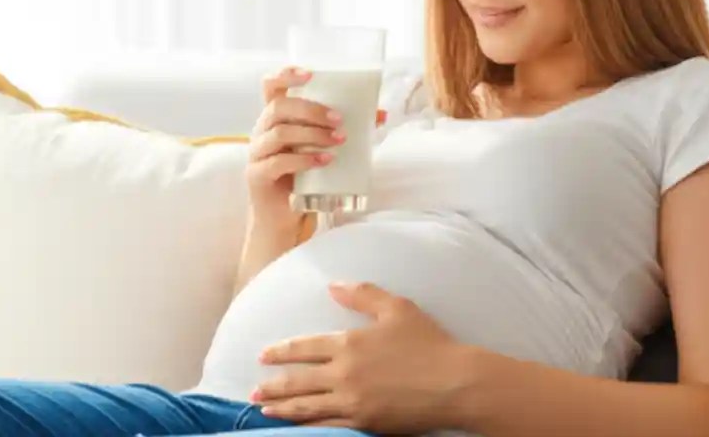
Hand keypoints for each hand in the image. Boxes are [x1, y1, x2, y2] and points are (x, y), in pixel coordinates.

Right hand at [245, 67, 342, 224]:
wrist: (284, 217)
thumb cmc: (305, 176)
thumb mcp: (322, 148)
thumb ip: (344, 129)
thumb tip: (381, 114)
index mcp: (275, 117)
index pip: (270, 86)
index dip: (286, 75)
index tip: (310, 74)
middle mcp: (261, 130)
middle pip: (279, 107)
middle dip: (312, 110)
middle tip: (339, 120)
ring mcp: (257, 153)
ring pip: (279, 133)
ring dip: (312, 134)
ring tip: (338, 141)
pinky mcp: (258, 175)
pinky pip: (278, 161)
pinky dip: (304, 159)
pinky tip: (324, 161)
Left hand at [252, 282, 467, 432]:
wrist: (453, 383)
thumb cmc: (428, 342)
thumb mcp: (397, 307)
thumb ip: (362, 294)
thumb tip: (332, 286)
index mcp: (349, 343)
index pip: (305, 348)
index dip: (281, 352)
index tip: (264, 356)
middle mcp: (344, 374)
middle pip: (298, 381)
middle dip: (273, 384)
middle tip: (255, 388)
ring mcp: (351, 402)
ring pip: (306, 407)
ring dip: (282, 407)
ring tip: (264, 408)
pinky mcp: (363, 423)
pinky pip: (326, 427)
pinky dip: (306, 426)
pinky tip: (296, 426)